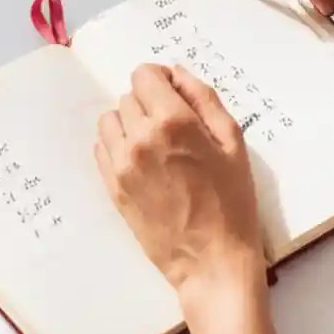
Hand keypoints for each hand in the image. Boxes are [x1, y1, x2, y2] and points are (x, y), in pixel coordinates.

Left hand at [94, 64, 265, 290]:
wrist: (211, 260)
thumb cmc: (232, 201)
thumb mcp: (232, 142)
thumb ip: (204, 99)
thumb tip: (177, 73)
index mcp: (173, 122)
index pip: (143, 75)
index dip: (159, 80)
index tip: (172, 94)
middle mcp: (140, 137)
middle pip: (128, 97)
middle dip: (149, 103)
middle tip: (172, 128)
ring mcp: (121, 164)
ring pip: (110, 121)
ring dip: (129, 124)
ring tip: (154, 145)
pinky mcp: (112, 186)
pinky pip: (101, 149)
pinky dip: (118, 147)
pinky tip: (142, 163)